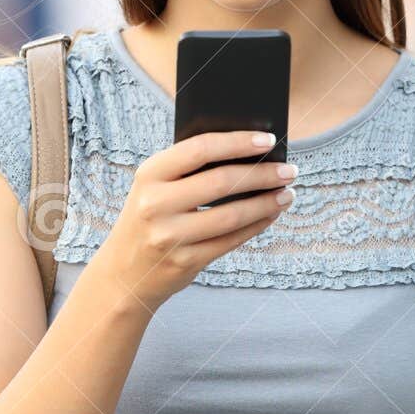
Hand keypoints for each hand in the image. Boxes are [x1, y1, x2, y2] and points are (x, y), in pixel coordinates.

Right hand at [92, 131, 296, 308]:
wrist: (124, 273)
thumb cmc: (150, 218)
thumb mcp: (156, 188)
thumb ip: (190, 169)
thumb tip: (249, 152)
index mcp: (149, 175)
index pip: (200, 149)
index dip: (238, 142)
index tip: (269, 140)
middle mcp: (155, 204)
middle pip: (222, 182)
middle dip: (263, 174)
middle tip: (290, 170)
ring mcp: (169, 236)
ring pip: (232, 215)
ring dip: (267, 203)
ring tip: (287, 193)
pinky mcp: (184, 262)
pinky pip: (231, 241)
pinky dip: (256, 225)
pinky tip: (271, 214)